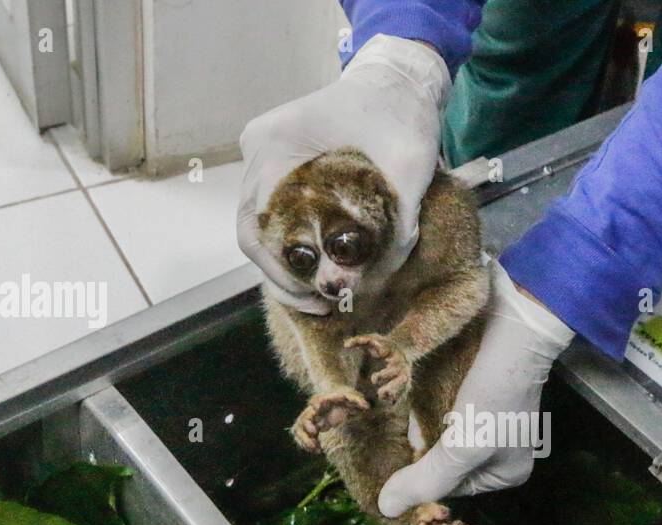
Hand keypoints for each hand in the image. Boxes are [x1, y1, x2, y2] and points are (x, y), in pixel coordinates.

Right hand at [237, 35, 449, 313]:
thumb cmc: (400, 113)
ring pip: (255, 228)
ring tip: (320, 297)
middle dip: (283, 277)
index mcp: (276, 142)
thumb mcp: (410, 165)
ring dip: (283, 266)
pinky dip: (289, 247)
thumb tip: (380, 275)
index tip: (321, 293)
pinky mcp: (275, 165)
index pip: (260, 221)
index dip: (285, 269)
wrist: (396, 82)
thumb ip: (401, 220)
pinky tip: (317, 272)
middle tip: (321, 304)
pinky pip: (269, 216)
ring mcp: (261, 157)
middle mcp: (258, 150)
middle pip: (251, 231)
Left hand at [378, 261, 574, 516]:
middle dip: (418, 454)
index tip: (385, 468)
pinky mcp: (478, 393)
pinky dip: (426, 409)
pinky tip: (405, 401)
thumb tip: (386, 508)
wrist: (517, 327)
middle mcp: (500, 451)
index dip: (420, 480)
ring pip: (441, 437)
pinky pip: (444, 412)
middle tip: (383, 446)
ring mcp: (490, 421)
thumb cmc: (496, 395)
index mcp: (505, 474)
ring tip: (390, 424)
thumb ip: (425, 479)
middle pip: (445, 463)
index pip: (450, 489)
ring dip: (418, 430)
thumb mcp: (462, 446)